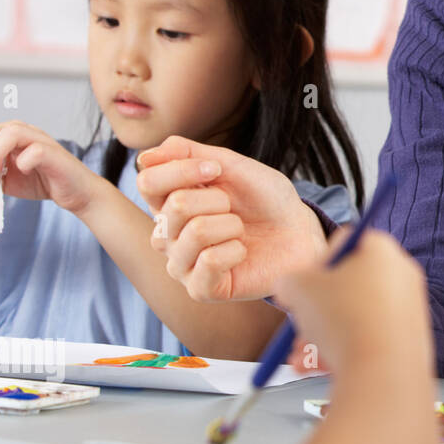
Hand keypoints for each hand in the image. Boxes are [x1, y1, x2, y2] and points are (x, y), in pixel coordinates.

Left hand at [0, 121, 100, 215]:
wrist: (76, 192)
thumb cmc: (43, 181)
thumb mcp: (4, 178)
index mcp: (6, 135)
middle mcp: (22, 131)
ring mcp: (39, 140)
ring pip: (9, 133)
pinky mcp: (54, 153)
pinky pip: (34, 151)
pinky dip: (23, 162)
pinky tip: (21, 172)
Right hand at [137, 135, 328, 301]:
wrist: (300, 231)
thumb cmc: (265, 199)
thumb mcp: (231, 165)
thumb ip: (188, 154)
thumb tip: (144, 157)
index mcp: (167, 203)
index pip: (147, 181)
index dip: (183, 169)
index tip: (216, 169)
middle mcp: (166, 235)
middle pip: (176, 205)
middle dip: (220, 199)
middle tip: (235, 209)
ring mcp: (180, 264)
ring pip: (196, 232)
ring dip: (232, 225)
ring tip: (240, 231)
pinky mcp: (200, 289)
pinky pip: (210, 261)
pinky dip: (236, 250)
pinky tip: (242, 253)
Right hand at [274, 227, 426, 371]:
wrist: (385, 371)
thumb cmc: (345, 319)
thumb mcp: (299, 289)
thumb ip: (289, 281)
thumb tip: (289, 287)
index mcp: (381, 248)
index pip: (342, 244)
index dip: (315, 265)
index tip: (302, 288)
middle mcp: (401, 273)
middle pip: (347, 286)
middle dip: (315, 310)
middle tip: (297, 328)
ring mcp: (410, 307)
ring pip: (354, 317)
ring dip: (320, 336)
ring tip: (301, 358)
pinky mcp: (411, 338)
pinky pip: (369, 338)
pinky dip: (343, 350)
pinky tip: (317, 368)